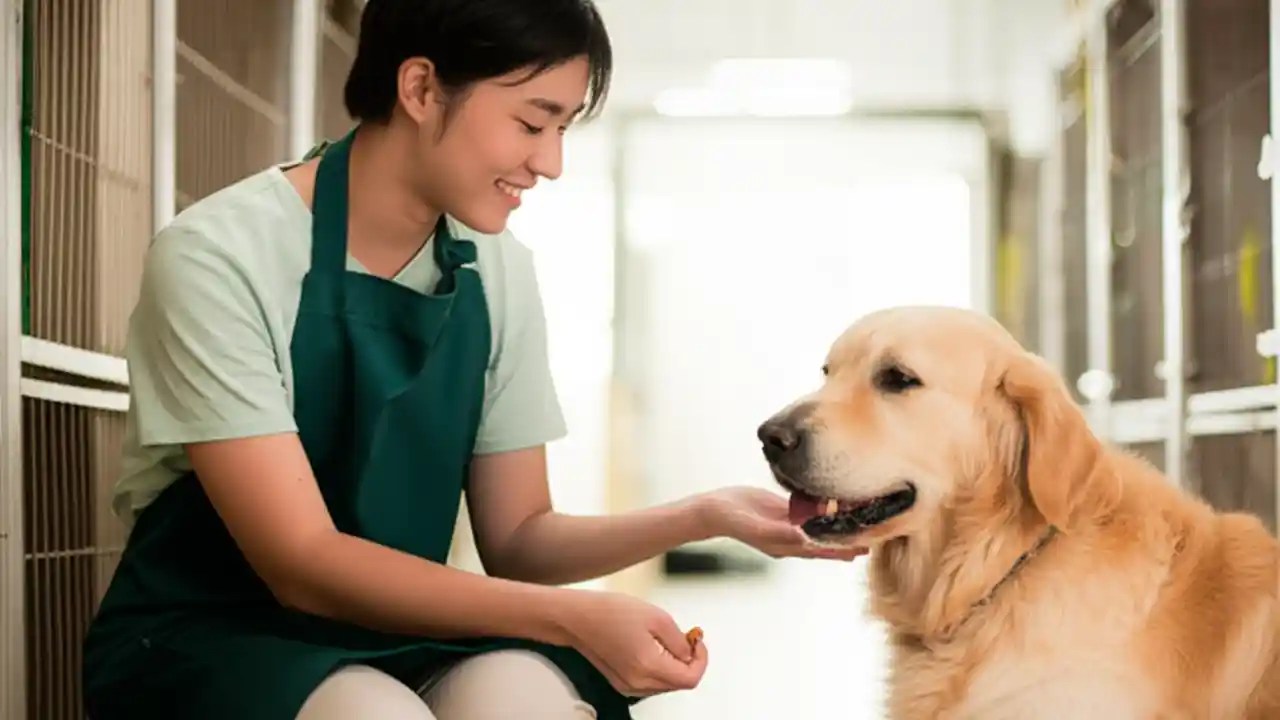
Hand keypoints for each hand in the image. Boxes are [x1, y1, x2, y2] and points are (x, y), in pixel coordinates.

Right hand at [560, 590, 707, 696]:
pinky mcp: (621, 683)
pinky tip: (654, 648)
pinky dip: (660, 668)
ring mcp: (628, 687)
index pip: (690, 679)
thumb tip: (690, 653)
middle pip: (679, 683)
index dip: (701, 660)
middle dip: (689, 661)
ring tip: (667, 639)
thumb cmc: (611, 612)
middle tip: (686, 636)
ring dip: (675, 665)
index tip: (698, 641)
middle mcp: (638, 684)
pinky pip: (651, 682)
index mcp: (648, 667)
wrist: (577, 618)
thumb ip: (680, 640)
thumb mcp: (657, 617)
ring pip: (666, 684)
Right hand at [696, 486, 867, 560]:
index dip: (843, 548)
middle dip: (847, 540)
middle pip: (825, 541)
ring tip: (860, 520)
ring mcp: (788, 525)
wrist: (714, 510)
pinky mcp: (783, 511)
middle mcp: (791, 538)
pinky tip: (834, 504)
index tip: (864, 546)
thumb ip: (781, 532)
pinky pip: (807, 512)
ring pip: (819, 526)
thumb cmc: (733, 519)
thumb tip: (805, 537)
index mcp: (787, 545)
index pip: (822, 549)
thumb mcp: (758, 527)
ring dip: (837, 524)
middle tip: (874, 537)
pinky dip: (822, 510)